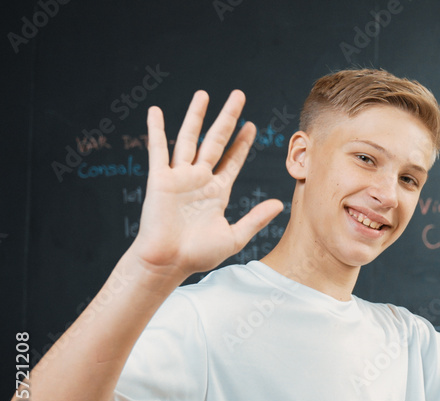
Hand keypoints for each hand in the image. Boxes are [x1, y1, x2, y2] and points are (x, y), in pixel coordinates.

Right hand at [132, 90, 283, 278]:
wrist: (168, 263)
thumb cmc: (198, 255)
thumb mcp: (234, 236)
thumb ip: (256, 219)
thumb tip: (279, 204)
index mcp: (216, 192)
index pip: (232, 160)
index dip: (242, 143)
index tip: (252, 125)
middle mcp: (199, 180)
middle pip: (216, 141)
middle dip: (227, 119)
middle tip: (238, 96)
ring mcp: (179, 177)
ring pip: (189, 138)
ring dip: (196, 116)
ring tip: (204, 94)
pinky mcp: (160, 179)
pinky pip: (158, 150)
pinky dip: (157, 130)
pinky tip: (156, 111)